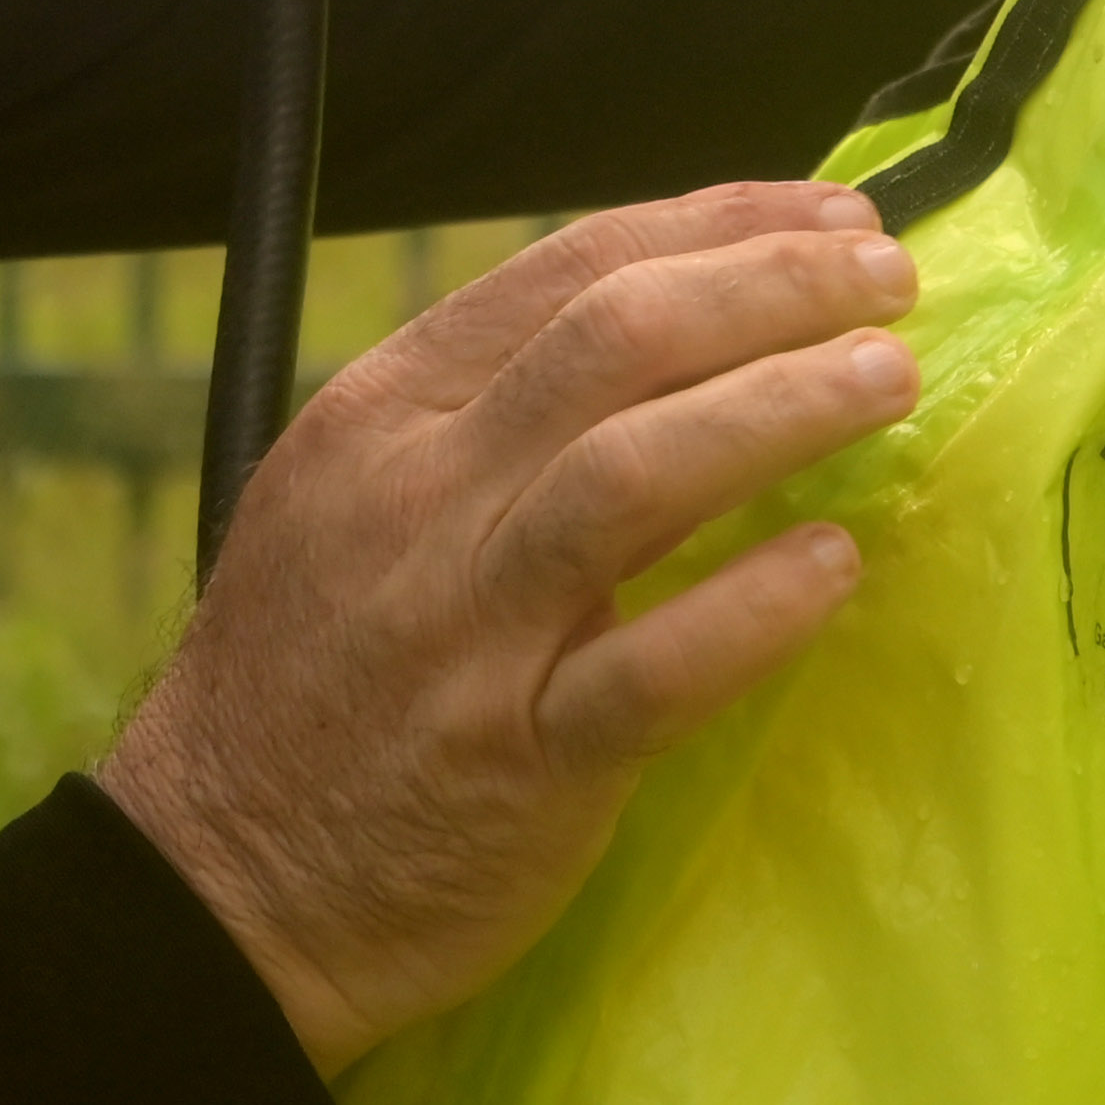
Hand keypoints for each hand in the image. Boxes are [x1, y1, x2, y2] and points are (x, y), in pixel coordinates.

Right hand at [95, 180, 915, 1074]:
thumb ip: (492, 422)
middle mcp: (418, 497)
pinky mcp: (516, 763)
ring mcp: (463, 629)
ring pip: (633, 474)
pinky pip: (650, 671)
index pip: (566, 268)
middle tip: (890, 280)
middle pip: (616, 341)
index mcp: (382, 415)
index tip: (829, 216)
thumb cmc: (310, 683)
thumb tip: (685, 342)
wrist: (214, 888)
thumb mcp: (355, 504)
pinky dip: (752, 608)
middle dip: (771, 289)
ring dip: (781, 408)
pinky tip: (836, 564)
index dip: (718, 225)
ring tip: (889, 381)